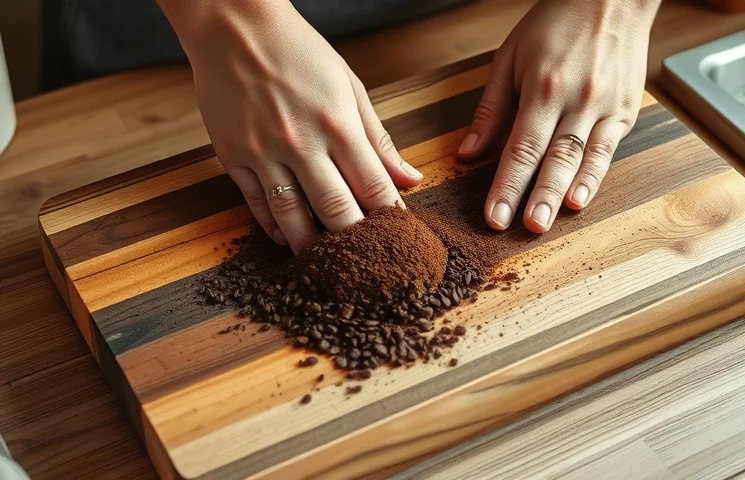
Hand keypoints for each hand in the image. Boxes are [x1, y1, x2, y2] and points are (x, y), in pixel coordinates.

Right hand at [159, 1, 422, 251]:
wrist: (234, 26)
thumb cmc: (299, 52)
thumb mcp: (349, 86)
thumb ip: (379, 138)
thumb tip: (409, 178)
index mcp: (337, 123)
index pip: (372, 186)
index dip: (390, 218)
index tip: (400, 239)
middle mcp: (300, 142)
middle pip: (335, 209)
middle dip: (356, 242)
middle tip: (369, 264)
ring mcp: (263, 152)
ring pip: (292, 217)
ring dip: (313, 246)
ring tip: (328, 263)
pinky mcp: (232, 157)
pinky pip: (256, 204)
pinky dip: (273, 227)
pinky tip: (287, 238)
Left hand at [458, 0, 658, 232]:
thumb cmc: (555, 24)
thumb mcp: (509, 58)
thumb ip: (490, 110)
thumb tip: (467, 154)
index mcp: (543, 87)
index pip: (521, 147)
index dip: (507, 185)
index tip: (494, 216)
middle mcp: (576, 99)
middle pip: (553, 158)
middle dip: (537, 197)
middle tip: (526, 229)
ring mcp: (604, 107)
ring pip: (582, 159)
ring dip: (564, 195)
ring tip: (550, 223)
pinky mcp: (624, 111)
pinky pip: (607, 151)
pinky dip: (595, 177)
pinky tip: (582, 199)